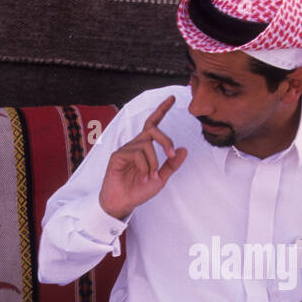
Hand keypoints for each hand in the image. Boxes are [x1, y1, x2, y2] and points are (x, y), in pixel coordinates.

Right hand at [99, 95, 187, 220]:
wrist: (123, 203)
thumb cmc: (138, 191)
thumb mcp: (161, 178)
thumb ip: (171, 165)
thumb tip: (183, 149)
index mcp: (144, 147)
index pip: (152, 124)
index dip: (161, 110)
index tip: (172, 98)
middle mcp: (134, 145)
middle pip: (152, 129)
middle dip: (166, 140)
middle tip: (171, 154)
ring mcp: (125, 149)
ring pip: (146, 145)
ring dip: (153, 162)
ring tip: (151, 176)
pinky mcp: (117, 156)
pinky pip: (136, 153)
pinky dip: (144, 166)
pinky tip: (143, 176)